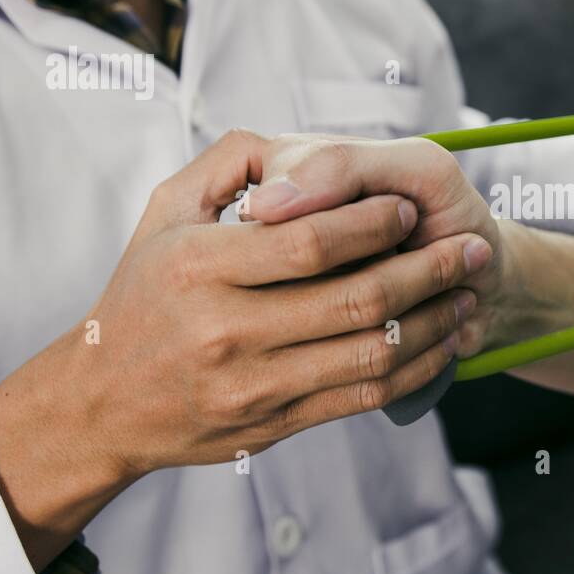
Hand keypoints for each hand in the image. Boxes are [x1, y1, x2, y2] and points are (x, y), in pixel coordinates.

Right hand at [0, 130, 489, 566]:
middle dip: (429, 270)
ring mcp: (253, 384)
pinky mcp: (274, 424)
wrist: (103, 404)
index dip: (373, 222)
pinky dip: (414, 369)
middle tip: (470, 249)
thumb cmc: (141, 294)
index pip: (311, 240)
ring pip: (371, 351)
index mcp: (199, 265)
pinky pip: (362, 396)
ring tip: (468, 294)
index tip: (408, 209)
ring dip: (434, 321)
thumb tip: (298, 148)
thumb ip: (228, 161)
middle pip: (356, 297)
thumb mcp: (163, 211)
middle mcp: (226, 329)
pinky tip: (440, 343)